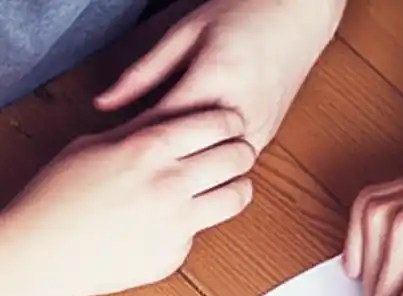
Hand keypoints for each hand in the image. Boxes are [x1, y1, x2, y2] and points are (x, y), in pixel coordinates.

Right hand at [4, 108, 255, 295]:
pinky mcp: (174, 255)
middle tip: (237, 152)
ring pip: (236, 197)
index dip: (229, 120)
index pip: (215, 122)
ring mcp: (176, 222)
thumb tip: (163, 121)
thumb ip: (133, 134)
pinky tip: (171, 222)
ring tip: (230, 185)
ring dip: (238, 187)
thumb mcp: (91, 147)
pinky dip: (194, 223)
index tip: (230, 123)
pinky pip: (201, 232)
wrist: (40, 253)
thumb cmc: (56, 196)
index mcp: (148, 148)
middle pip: (236, 157)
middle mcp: (169, 183)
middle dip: (241, 151)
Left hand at [96, 0, 343, 151]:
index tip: (105, 154)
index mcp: (216, 81)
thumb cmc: (246, 13)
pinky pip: (230, 164)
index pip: (161, 129)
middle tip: (120, 172)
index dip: (129, 146)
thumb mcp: (185, 33)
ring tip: (151, 172)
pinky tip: (187, 164)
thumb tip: (103, 103)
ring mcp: (259, 128)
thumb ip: (143, 72)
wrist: (300, 14)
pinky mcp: (268, 136)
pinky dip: (207, 164)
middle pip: (185, 156)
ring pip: (210, 168)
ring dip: (182, 169)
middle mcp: (241, 111)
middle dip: (152, 165)